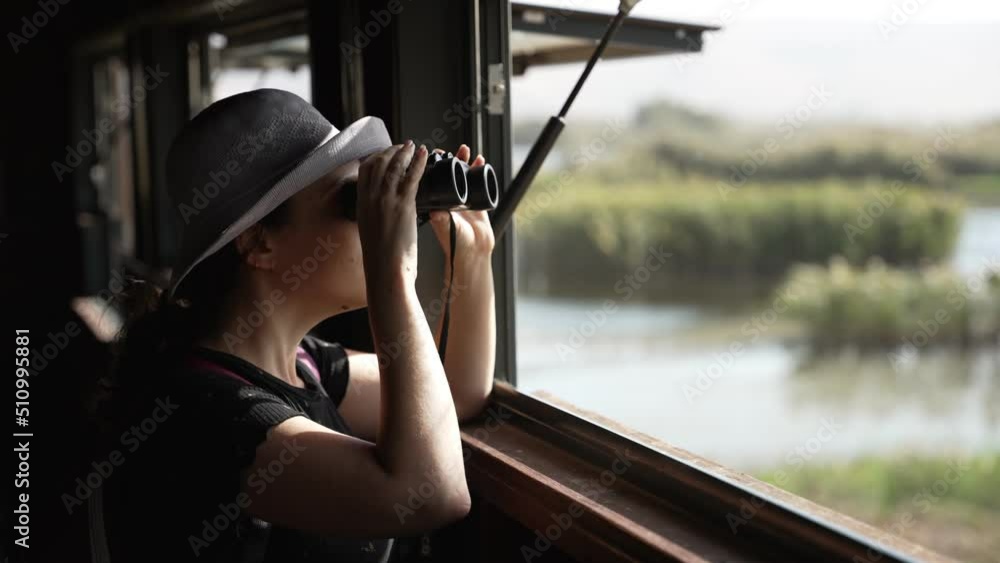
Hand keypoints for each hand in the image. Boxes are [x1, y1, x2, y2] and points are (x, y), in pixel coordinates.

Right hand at [356, 141, 428, 285]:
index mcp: (361, 204)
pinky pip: (411, 176)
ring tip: (415, 146)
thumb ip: (375, 217)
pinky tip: (425, 155)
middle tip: (404, 146)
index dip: (376, 157)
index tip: (386, 152)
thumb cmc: (382, 259)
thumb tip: (383, 213)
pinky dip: (418, 162)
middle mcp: (370, 198)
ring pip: (394, 166)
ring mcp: (386, 200)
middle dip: (392, 151)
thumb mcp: (370, 232)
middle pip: (378, 163)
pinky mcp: (403, 205)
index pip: (365, 170)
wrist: (386, 271)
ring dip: (406, 152)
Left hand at [429, 144, 495, 258]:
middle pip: (447, 172)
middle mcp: (448, 198)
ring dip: (464, 161)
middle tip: (450, 150)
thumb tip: (435, 211)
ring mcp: (463, 198)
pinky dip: (479, 169)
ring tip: (465, 150)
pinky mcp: (477, 201)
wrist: (474, 253)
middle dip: (449, 159)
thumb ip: (441, 219)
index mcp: (436, 202)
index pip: (432, 178)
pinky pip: (478, 181)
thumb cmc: (455, 243)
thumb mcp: (445, 228)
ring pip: (462, 174)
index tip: (432, 155)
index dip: (431, 165)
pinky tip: (480, 160)